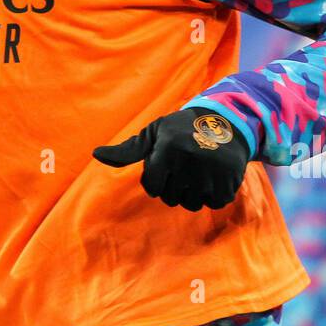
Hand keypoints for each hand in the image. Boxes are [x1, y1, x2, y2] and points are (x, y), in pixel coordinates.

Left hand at [92, 108, 249, 210]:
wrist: (226, 122)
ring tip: (199, 172)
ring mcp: (211, 172)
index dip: (158, 178)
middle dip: (174, 187)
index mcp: (167, 149)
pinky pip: (214, 203)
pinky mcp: (229, 180)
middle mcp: (189, 160)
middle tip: (184, 167)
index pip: (153, 188)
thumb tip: (96, 154)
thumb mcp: (154, 133)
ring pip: (192, 204)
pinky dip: (213, 195)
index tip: (167, 163)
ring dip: (193, 193)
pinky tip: (213, 176)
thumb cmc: (181, 130)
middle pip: (171, 199)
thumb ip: (127, 149)